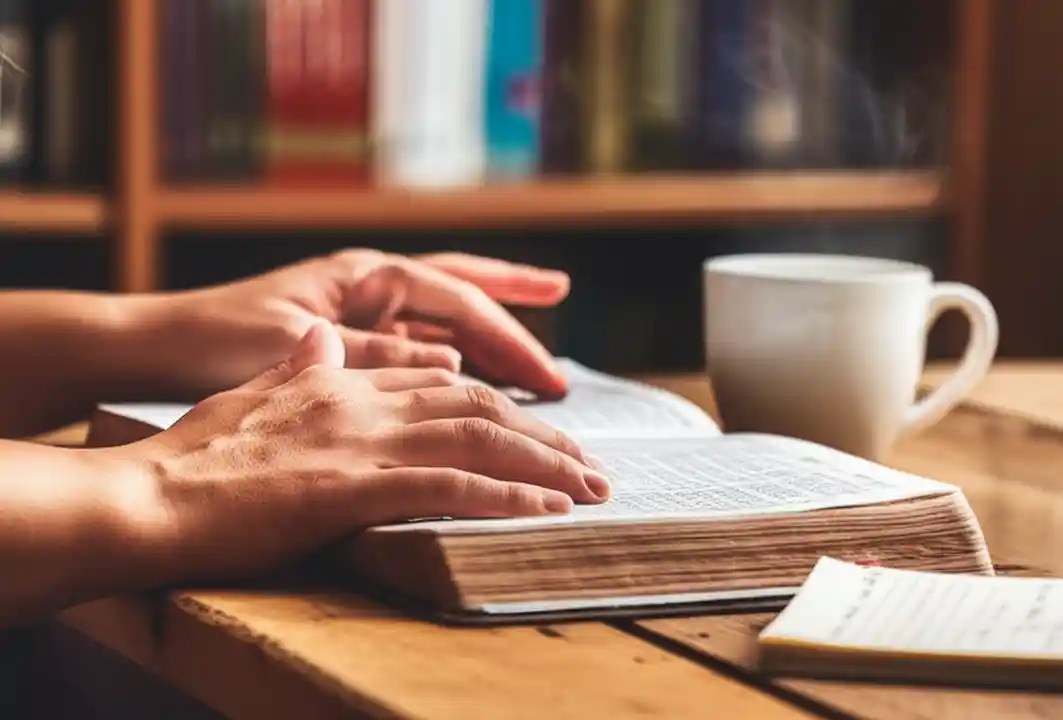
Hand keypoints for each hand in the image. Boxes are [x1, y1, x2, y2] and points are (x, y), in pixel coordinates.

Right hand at [119, 322, 607, 581]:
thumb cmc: (188, 458)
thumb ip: (295, 370)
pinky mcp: (353, 488)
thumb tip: (320, 341)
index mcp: (343, 382)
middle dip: (544, 434)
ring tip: (593, 487)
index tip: (538, 428)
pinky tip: (549, 510)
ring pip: (481, 440)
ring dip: (547, 465)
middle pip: (479, 406)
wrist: (144, 496)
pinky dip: (510, 498)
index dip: (501, 404)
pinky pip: (453, 488)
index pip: (444, 382)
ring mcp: (362, 443)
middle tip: (590, 463)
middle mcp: (364, 403)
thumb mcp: (247, 397)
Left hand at [142, 250, 570, 398]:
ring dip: (490, 334)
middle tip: (561, 320)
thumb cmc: (215, 338)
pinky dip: (453, 360)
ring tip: (534, 359)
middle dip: (514, 300)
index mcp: (363, 275)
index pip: (457, 300)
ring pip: (443, 317)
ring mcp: (361, 310)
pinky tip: (473, 379)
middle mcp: (369, 284)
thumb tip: (453, 363)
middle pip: (461, 288)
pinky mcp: (348, 341)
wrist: (155, 346)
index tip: (548, 379)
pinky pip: (417, 346)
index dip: (509, 337)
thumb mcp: (294, 345)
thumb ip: (372, 355)